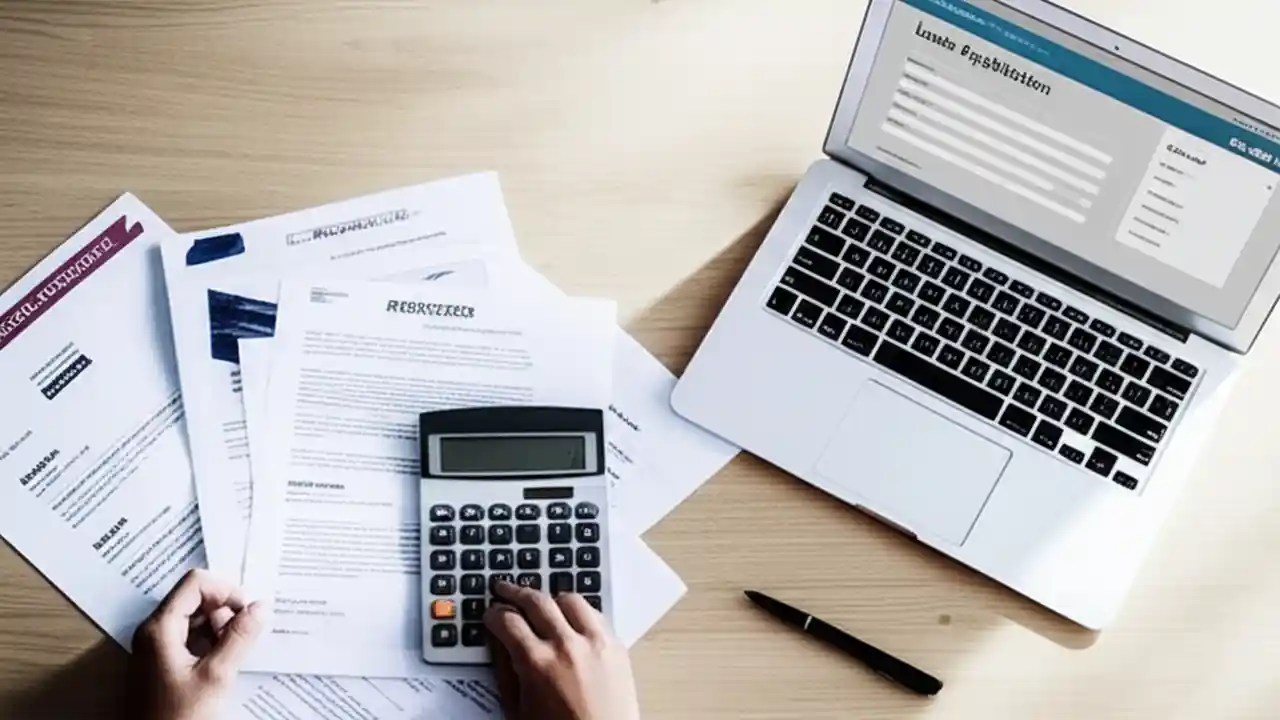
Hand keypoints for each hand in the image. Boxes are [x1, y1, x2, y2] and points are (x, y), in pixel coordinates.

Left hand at [129, 569, 263, 719]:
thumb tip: (260, 607)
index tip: (246, 613)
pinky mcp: (163, 661)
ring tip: (231, 654)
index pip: (196, 583)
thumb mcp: (216, 676)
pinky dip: (210, 642)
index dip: (226, 591)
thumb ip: (240, 637)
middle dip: (224, 611)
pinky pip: (190, 636)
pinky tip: (222, 662)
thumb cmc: (178, 719)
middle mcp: (153, 632)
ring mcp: (156, 646)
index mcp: (159, 629)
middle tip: (240, 637)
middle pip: (195, 597)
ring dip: (219, 628)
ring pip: (194, 617)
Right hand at [484, 581, 639, 719]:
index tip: (490, 613)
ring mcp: (595, 642)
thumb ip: (505, 670)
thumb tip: (496, 641)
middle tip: (504, 589)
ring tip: (538, 602)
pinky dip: (578, 610)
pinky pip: (595, 613)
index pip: (507, 621)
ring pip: (568, 599)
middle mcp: (567, 646)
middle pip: (535, 601)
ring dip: (549, 598)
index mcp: (537, 664)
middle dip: (514, 592)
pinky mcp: (616, 645)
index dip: (494, 613)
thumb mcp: (518, 709)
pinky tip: (569, 616)